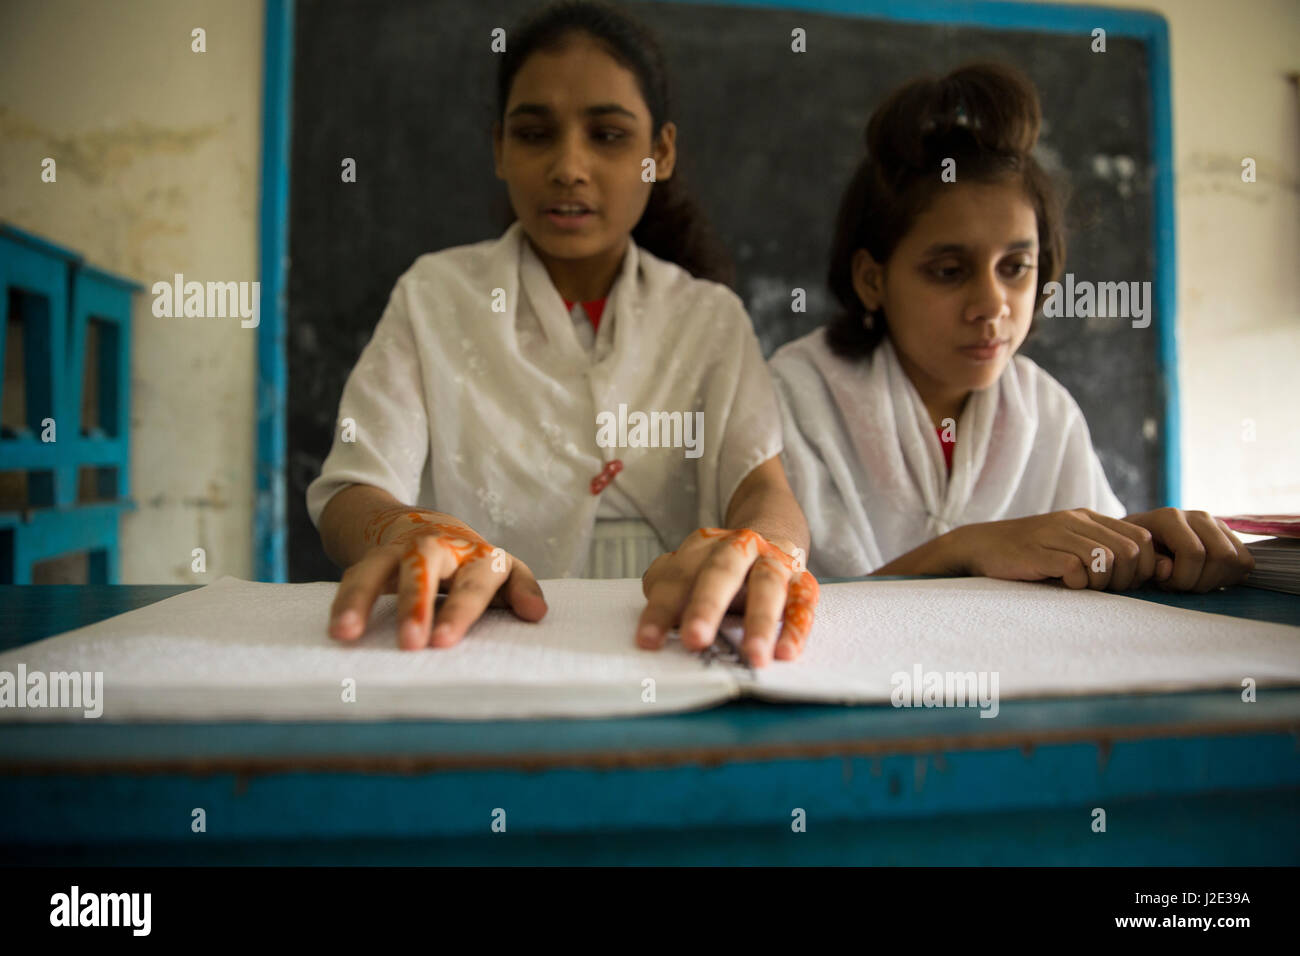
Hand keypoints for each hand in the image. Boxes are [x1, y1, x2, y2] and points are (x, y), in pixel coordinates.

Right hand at [328, 507, 546, 648]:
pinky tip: (336, 632)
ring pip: (377, 569)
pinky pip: (355, 578)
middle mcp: (436, 548)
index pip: (475, 581)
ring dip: (361, 600)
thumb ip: (521, 589)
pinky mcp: (371, 561)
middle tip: (411, 643)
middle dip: (416, 603)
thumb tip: (537, 614)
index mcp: (477, 556)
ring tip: (346, 634)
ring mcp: (399, 552)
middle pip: (423, 566)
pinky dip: (344, 604)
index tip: (444, 641)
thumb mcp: (502, 571)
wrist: (423, 525)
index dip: (461, 609)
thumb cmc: (472, 563)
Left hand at [636, 527, 819, 667]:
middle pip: (721, 572)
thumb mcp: (688, 573)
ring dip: (760, 621)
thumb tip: (651, 631)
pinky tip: (786, 654)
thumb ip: (668, 593)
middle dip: (707, 606)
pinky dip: (796, 629)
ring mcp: (775, 561)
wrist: (770, 540)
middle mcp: (740, 547)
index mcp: (703, 546)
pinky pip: (802, 603)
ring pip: (767, 586)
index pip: (677, 577)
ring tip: (753, 656)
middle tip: (694, 641)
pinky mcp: (803, 580)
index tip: (647, 642)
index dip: (661, 609)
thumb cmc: (718, 571)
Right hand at [956, 509, 1160, 589]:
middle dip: (1125, 578)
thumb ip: (1103, 550)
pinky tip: (1062, 584)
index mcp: (1089, 518)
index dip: (1142, 566)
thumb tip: (1149, 571)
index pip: (1142, 537)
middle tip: (1105, 589)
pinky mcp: (1037, 552)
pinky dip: (1075, 584)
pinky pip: (1075, 568)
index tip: (1123, 583)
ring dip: (1101, 582)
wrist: (982, 546)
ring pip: (1106, 558)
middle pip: (1130, 550)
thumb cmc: (1031, 553)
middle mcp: (1076, 521)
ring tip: (1082, 586)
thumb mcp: (1070, 544)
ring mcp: (1056, 534)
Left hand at [1122, 507, 1253, 591]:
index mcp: (1170, 518)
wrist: (1142, 535)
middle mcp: (1198, 516)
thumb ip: (1150, 562)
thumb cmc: (1137, 549)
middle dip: (1203, 581)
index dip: (1182, 578)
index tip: (1165, 583)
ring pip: (1238, 559)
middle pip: (1222, 556)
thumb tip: (1169, 569)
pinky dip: (1230, 576)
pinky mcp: (1229, 535)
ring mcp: (1217, 524)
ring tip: (1194, 581)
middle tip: (1182, 585)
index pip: (1194, 553)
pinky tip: (1207, 578)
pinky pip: (1246, 561)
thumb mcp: (1134, 555)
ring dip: (1217, 580)